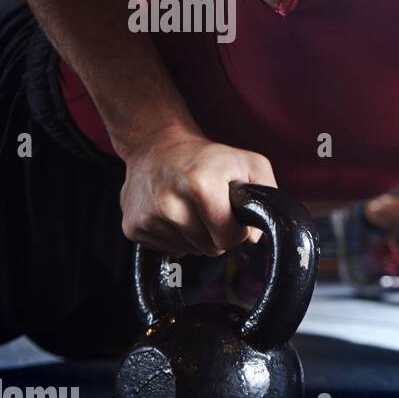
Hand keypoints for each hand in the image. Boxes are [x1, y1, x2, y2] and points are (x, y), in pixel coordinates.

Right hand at [120, 126, 276, 256]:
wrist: (157, 146)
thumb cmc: (208, 158)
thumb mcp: (250, 163)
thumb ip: (266, 197)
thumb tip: (253, 238)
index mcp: (201, 184)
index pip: (228, 238)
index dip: (236, 230)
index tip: (230, 212)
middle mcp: (169, 202)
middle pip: (210, 249)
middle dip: (216, 233)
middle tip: (209, 207)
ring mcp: (148, 216)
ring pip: (190, 251)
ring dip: (196, 235)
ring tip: (190, 207)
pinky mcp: (133, 227)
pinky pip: (169, 250)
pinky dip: (176, 237)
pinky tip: (173, 213)